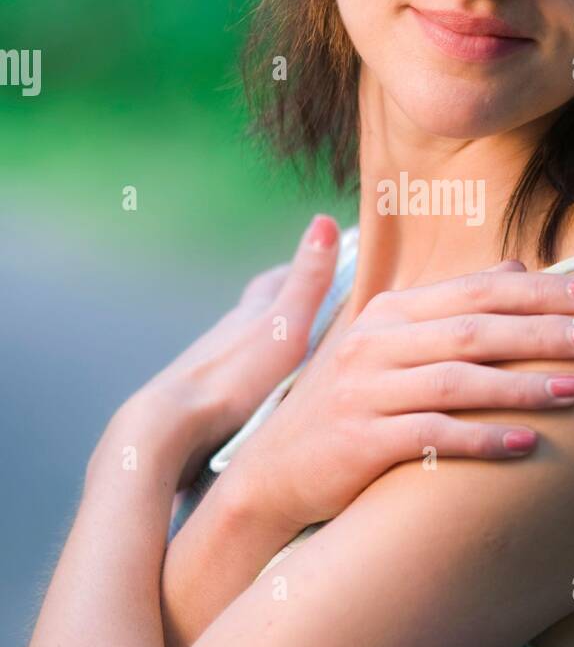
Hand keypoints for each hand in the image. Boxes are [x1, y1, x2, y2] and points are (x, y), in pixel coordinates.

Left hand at [109, 215, 342, 485]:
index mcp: (251, 312)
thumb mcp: (285, 324)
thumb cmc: (233, 377)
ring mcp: (217, 366)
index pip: (278, 279)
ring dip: (274, 343)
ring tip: (301, 354)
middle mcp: (230, 333)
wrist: (171, 425)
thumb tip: (325, 220)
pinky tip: (273, 394)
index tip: (329, 259)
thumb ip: (308, 281)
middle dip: (289, 303)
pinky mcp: (212, 399)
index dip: (302, 267)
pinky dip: (262, 377)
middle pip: (262, 309)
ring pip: (250, 345)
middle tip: (318, 305)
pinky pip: (244, 378)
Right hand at [226, 266, 573, 530]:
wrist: (275, 472)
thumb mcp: (391, 346)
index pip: (477, 291)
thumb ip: (450, 307)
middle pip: (473, 329)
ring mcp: (364, 391)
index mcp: (390, 313)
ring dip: (522, 384)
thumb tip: (515, 267)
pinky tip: (527, 444)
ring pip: (457, 380)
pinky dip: (481, 438)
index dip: (541, 291)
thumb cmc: (352, 406)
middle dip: (543, 331)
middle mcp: (375, 344)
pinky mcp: (359, 441)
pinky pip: (431, 436)